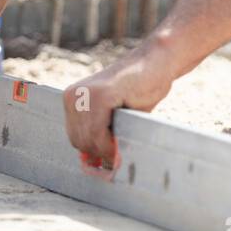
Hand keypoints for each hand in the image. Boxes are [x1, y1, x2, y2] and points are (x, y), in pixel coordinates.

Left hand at [62, 41, 177, 165]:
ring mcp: (85, 94)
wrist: (157, 63)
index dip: (95, 151)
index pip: (75, 138)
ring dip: (108, 149)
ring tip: (124, 146)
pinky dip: (111, 143)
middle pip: (79, 141)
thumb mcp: (115, 115)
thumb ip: (103, 135)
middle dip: (101, 152)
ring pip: (88, 140)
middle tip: (120, 154)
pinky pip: (99, 132)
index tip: (110, 159)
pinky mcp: (101, 95)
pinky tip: (124, 140)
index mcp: (72, 99)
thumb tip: (97, 166)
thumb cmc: (140, 90)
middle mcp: (73, 95)